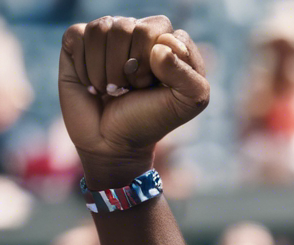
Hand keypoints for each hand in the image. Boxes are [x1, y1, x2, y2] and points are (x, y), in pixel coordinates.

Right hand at [59, 17, 208, 183]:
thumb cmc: (150, 120)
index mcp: (166, 41)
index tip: (153, 86)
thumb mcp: (184, 105)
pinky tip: (93, 84)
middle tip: (131, 89)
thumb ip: (189, 77)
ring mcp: (106, 35)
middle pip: (126, 27)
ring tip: (112, 89)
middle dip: (128, 67)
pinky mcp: (78, 40)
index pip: (158, 27)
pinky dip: (86, 68)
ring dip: (107, 72)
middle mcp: (136, 31)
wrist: (113, 142)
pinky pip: (78, 36)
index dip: (153, 59)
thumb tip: (159, 49)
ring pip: (100, 30)